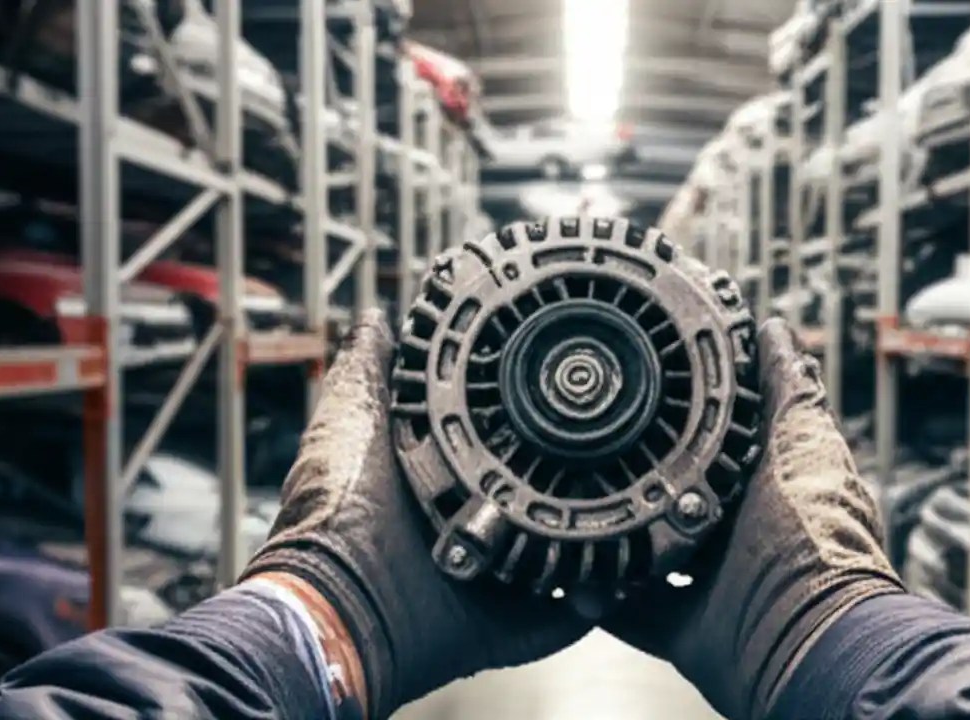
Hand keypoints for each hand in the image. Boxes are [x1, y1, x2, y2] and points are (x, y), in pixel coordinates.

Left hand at [243, 310, 589, 717]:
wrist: (335, 599)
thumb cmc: (332, 511)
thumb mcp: (350, 418)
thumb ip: (368, 367)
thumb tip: (379, 317)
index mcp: (439, 484)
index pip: (501, 449)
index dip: (535, 426)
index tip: (571, 399)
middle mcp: (468, 531)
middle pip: (540, 505)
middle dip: (579, 488)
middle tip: (623, 461)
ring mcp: (488, 584)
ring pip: (560, 562)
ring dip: (596, 548)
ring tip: (638, 521)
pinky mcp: (500, 628)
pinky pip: (559, 619)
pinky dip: (590, 607)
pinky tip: (618, 584)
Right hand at [603, 318, 903, 719]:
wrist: (809, 634)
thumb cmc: (817, 541)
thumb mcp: (801, 443)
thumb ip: (787, 389)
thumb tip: (777, 332)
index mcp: (762, 485)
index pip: (711, 444)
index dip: (676, 421)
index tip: (634, 397)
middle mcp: (734, 533)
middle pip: (669, 498)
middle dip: (633, 482)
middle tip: (584, 457)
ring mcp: (709, 582)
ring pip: (644, 555)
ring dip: (610, 541)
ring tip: (568, 514)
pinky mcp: (686, 627)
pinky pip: (631, 612)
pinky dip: (602, 600)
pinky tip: (575, 578)